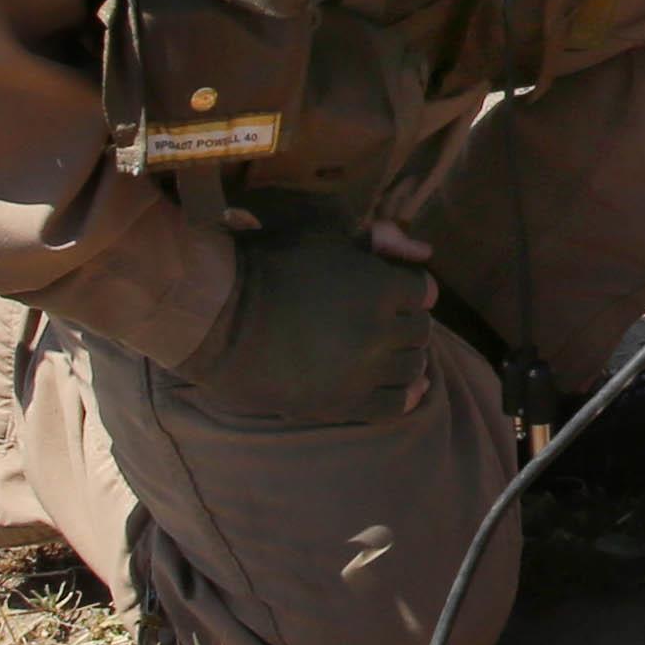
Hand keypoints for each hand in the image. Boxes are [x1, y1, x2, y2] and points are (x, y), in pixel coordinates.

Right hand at [168, 233, 435, 424]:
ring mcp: (361, 373)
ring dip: (405, 355)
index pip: (423, 290)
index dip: (410, 287)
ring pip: (412, 367)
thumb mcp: (328, 237)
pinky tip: (405, 389)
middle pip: (419, 330)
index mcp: (380, 287)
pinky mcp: (340, 405)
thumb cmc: (270, 265)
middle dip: (407, 321)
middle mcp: (379, 332)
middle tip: (387, 319)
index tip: (394, 289)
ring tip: (387, 351)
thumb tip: (426, 252)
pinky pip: (393, 406)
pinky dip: (405, 396)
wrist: (217, 320)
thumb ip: (382, 241)